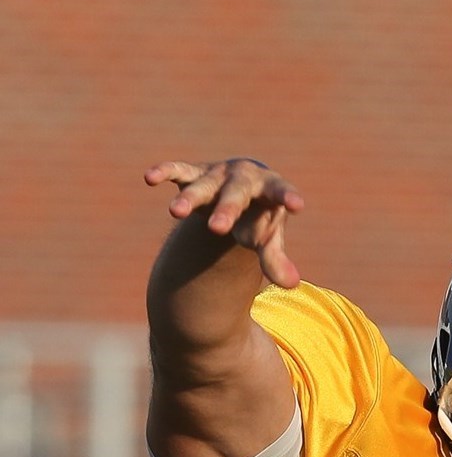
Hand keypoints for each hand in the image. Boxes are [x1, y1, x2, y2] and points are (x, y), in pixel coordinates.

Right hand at [145, 158, 304, 287]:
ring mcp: (217, 175)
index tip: (297, 205)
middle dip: (226, 210)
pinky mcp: (194, 174)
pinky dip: (166, 172)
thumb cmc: (258, 219)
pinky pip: (179, 171)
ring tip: (175, 212)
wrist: (242, 190)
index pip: (280, 191)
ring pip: (202, 186)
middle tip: (217, 229)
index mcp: (269, 189)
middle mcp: (243, 177)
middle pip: (235, 194)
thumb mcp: (267, 239)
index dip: (287, 196)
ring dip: (189, 198)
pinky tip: (150, 178)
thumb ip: (276, 260)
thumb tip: (292, 285)